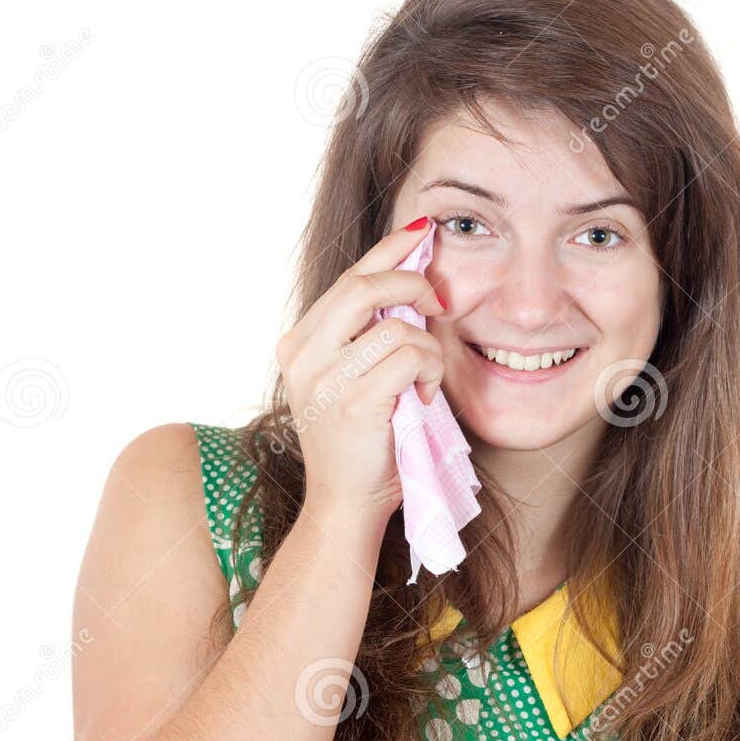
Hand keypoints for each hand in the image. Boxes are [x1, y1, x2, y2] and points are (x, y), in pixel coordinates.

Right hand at [275, 217, 446, 519]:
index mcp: (299, 345)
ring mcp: (324, 379)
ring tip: (428, 378)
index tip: (421, 232)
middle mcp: (303, 356)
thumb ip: (368, 338)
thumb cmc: (360, 447)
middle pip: (364, 285)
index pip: (348, 278)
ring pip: (396, 325)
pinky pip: (409, 356)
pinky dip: (429, 370)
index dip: (388, 249)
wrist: (344, 507)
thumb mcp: (354, 382)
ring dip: (428, 347)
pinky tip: (425, 396)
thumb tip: (415, 287)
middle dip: (413, 283)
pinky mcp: (354, 401)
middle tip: (440, 303)